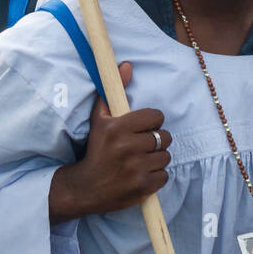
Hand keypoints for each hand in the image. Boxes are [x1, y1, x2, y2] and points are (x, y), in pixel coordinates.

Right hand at [48, 61, 170, 222]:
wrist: (86, 188)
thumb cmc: (96, 150)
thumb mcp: (100, 119)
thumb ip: (114, 91)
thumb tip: (127, 65)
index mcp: (118, 128)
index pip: (156, 116)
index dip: (151, 122)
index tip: (142, 128)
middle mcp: (128, 147)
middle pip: (164, 137)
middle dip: (155, 141)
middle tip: (142, 146)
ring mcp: (136, 169)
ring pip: (166, 156)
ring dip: (157, 158)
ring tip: (142, 160)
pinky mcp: (143, 187)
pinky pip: (165, 175)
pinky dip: (156, 176)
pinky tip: (142, 174)